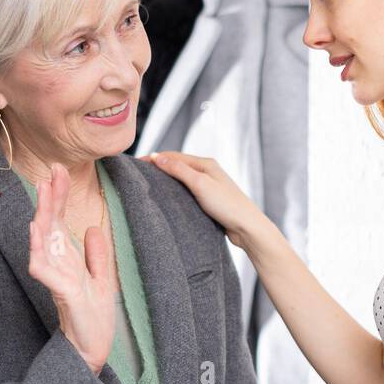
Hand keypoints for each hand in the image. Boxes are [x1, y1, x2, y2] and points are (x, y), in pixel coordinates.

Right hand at [27, 162, 114, 373]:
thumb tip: (95, 228)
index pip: (61, 220)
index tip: (60, 171)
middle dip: (50, 196)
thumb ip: (96, 254)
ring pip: (43, 240)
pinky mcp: (58, 291)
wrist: (93, 347)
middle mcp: (58, 263)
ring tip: (43, 192)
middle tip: (52, 170)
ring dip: (42, 215)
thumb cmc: (93, 317)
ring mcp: (55, 276)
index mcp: (68, 257)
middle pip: (50, 223)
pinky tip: (37, 231)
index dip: (59, 195)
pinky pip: (43, 267)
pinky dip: (38, 248)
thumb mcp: (101, 277)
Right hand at [145, 152, 267, 252]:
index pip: (174, 156)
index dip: (154, 158)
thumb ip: (179, 170)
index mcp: (206, 164)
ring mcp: (210, 186)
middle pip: (178, 165)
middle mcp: (208, 172)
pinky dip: (176, 191)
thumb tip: (157, 156)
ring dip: (167, 179)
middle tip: (139, 174)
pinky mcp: (211, 200)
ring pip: (183, 179)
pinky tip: (169, 199)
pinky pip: (188, 191)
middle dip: (159, 167)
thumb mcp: (200, 184)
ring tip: (150, 185)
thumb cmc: (227, 205)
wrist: (247, 227)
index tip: (136, 164)